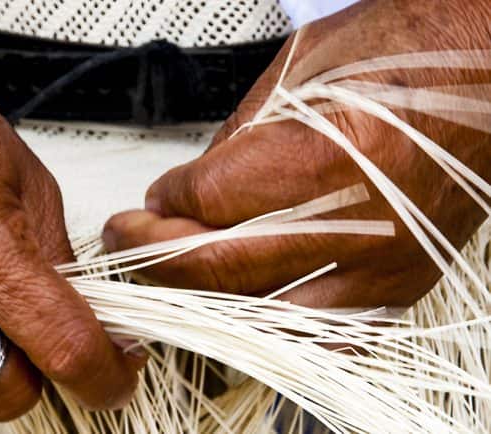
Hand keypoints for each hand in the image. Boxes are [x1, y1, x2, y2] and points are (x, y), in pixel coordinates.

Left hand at [104, 0, 490, 308]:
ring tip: (167, 275)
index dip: (163, 202)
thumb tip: (193, 185)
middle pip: (218, 266)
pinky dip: (269, 326)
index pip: (206, 201)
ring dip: (198, 297)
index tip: (148, 200)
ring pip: (259, 313)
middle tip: (126, 243)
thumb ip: (238, 136)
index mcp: (322, 157)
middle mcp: (352, 223)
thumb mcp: (303, 67)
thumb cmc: (411, 52)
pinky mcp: (399, 285)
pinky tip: (240, 307)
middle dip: (153, 255)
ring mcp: (378, 265)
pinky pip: (322, 335)